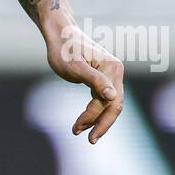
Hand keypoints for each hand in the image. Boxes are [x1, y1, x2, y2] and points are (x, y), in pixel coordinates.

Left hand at [44, 19, 123, 144]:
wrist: (59, 34)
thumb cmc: (64, 49)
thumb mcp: (75, 67)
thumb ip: (95, 81)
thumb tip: (113, 96)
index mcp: (112, 68)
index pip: (110, 101)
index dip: (97, 119)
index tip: (78, 130)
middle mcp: (115, 71)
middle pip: (114, 105)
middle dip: (101, 123)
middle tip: (88, 140)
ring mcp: (110, 74)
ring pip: (109, 104)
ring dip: (96, 119)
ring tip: (78, 130)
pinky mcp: (103, 77)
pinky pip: (103, 99)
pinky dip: (94, 110)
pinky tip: (84, 120)